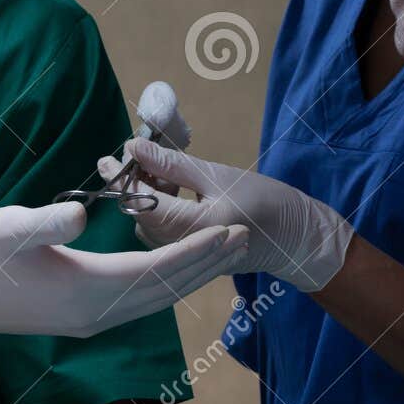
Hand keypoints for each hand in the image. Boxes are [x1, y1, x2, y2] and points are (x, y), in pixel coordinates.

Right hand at [0, 201, 247, 344]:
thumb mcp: (4, 229)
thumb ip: (44, 222)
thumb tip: (84, 216)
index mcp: (87, 290)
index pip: (156, 270)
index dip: (195, 250)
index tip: (229, 231)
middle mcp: (100, 312)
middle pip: (168, 289)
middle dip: (207, 262)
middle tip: (245, 236)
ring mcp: (95, 319)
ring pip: (158, 298)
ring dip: (193, 274)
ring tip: (225, 249)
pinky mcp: (88, 317)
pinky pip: (143, 300)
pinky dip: (170, 281)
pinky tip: (183, 266)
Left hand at [98, 139, 353, 291]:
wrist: (295, 239)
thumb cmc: (263, 202)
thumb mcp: (216, 175)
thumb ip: (171, 164)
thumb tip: (134, 147)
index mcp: (189, 229)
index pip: (140, 203)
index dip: (121, 178)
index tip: (108, 157)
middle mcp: (180, 249)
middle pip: (138, 215)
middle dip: (132, 185)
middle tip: (135, 155)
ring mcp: (184, 256)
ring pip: (147, 224)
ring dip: (146, 196)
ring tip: (157, 168)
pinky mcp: (189, 255)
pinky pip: (161, 231)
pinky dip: (159, 208)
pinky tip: (171, 188)